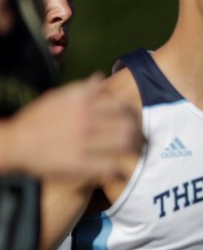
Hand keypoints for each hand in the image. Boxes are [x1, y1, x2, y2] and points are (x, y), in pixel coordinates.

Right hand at [1, 76, 141, 180]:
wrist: (14, 143)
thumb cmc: (36, 120)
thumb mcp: (56, 97)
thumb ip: (81, 89)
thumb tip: (100, 77)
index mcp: (81, 104)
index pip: (120, 106)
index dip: (132, 115)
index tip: (134, 123)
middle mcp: (85, 121)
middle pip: (127, 124)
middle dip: (139, 133)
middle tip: (142, 141)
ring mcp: (83, 142)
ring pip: (124, 143)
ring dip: (134, 150)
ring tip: (136, 155)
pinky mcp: (80, 164)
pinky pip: (111, 165)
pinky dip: (121, 169)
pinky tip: (121, 172)